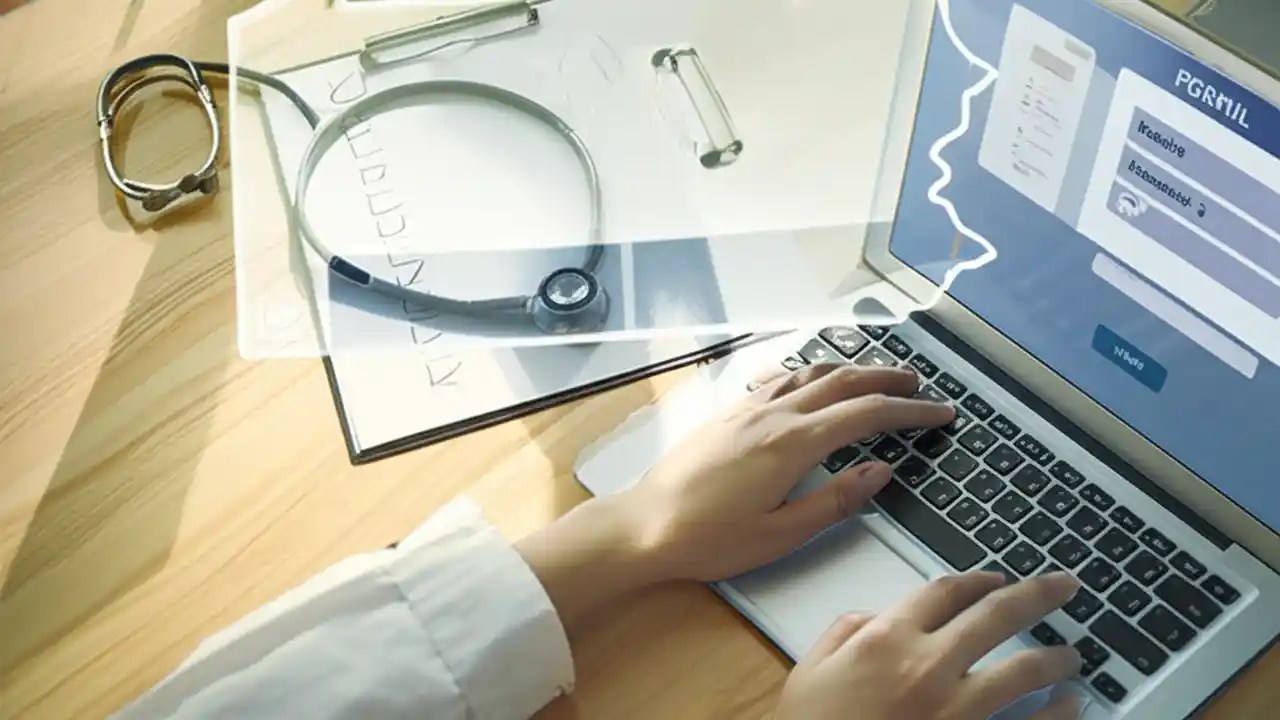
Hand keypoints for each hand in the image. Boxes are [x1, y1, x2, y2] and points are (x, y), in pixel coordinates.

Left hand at [621, 362, 953, 581]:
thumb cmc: (707, 538)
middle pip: (843, 382)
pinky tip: (807, 376)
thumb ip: (835, 500)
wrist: (642, 526)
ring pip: (810, 373)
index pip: (867, 415)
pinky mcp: (727, 413)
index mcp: (791, 444)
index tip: (939, 413)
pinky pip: (776, 379)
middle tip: (919, 387)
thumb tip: (879, 471)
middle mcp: (771, 415)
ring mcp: (746, 409)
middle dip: (887, 380)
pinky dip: (805, 372)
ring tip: (876, 377)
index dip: (910, 411)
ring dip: (850, 370)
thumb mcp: (781, 534)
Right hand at [775, 572, 1086, 719]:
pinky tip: (1072, 704)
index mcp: (886, 639)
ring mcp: (957, 710)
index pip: (944, 591)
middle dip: (1039, 594)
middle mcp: (928, 666)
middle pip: (997, 614)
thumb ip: (845, 631)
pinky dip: (1059, 712)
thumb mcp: (811, 671)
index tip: (996, 578)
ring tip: (1073, 655)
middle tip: (1065, 586)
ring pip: (1024, 670)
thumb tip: (876, 616)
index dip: (975, 578)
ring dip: (1056, 657)